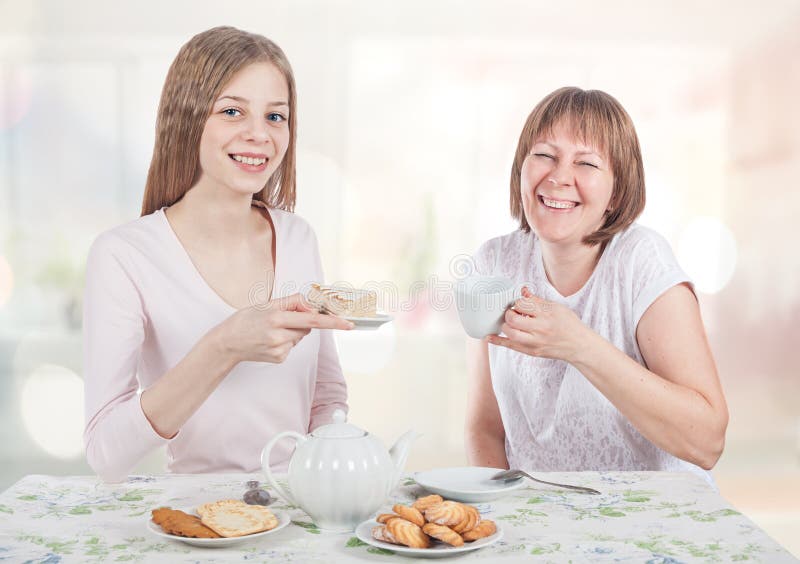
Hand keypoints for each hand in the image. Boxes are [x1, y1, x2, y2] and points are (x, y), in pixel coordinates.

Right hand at [219, 293, 353, 363]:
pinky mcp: (279, 358)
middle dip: (303, 321)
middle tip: (284, 318)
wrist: (227, 343)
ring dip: (293, 331)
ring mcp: (279, 349)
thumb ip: (293, 302)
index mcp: (276, 317)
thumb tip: (313, 305)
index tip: (348, 323)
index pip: (312, 320)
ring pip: (300, 337)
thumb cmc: (246, 320)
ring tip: (272, 330)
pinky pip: (292, 346)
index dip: (332, 321)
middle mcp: (279, 335)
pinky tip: (271, 340)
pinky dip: (286, 341)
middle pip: (307, 327)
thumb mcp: (266, 304)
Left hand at [487, 287, 588, 362]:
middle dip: (508, 313)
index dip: (517, 301)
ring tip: (509, 322)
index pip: (523, 303)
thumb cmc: (570, 325)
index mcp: (547, 313)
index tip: (518, 303)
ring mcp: (535, 341)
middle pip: (514, 318)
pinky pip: (511, 346)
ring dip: (505, 325)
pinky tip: (489, 337)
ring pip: (510, 333)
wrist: (579, 345)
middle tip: (511, 312)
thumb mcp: (557, 307)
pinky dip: (498, 341)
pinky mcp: (532, 351)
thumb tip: (523, 291)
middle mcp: (541, 328)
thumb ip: (537, 300)